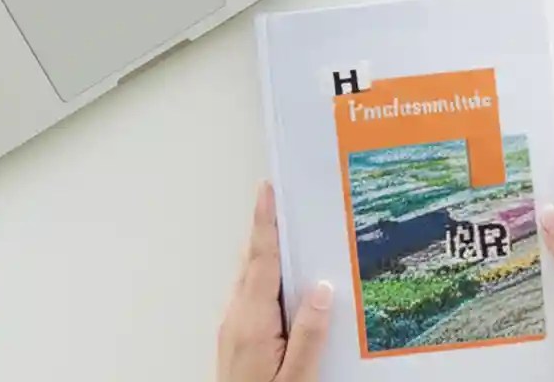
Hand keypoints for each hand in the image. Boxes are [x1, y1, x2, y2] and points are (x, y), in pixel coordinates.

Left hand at [217, 182, 334, 381]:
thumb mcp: (297, 377)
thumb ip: (309, 333)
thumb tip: (320, 288)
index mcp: (252, 323)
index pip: (262, 261)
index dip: (266, 223)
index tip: (267, 191)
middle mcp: (237, 320)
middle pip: (253, 264)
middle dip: (266, 230)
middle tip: (281, 199)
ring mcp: (233, 330)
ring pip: (251, 281)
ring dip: (266, 254)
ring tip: (288, 233)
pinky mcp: (236, 341)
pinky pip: (252, 298)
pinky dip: (266, 279)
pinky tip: (284, 284)